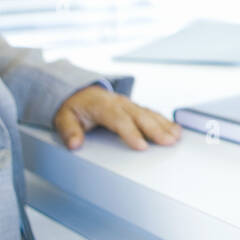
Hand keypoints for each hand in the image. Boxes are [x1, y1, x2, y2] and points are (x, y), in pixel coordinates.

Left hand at [54, 85, 180, 150]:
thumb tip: (75, 144)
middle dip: (156, 130)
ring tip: (176, 136)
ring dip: (164, 125)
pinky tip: (175, 129)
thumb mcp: (63, 118)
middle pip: (140, 116)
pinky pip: (151, 113)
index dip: (132, 133)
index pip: (120, 120)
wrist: (80, 92)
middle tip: (168, 142)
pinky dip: (164, 121)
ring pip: (149, 114)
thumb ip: (69, 131)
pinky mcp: (135, 108)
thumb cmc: (75, 107)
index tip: (142, 146)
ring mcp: (129, 104)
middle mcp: (119, 103)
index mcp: (103, 106)